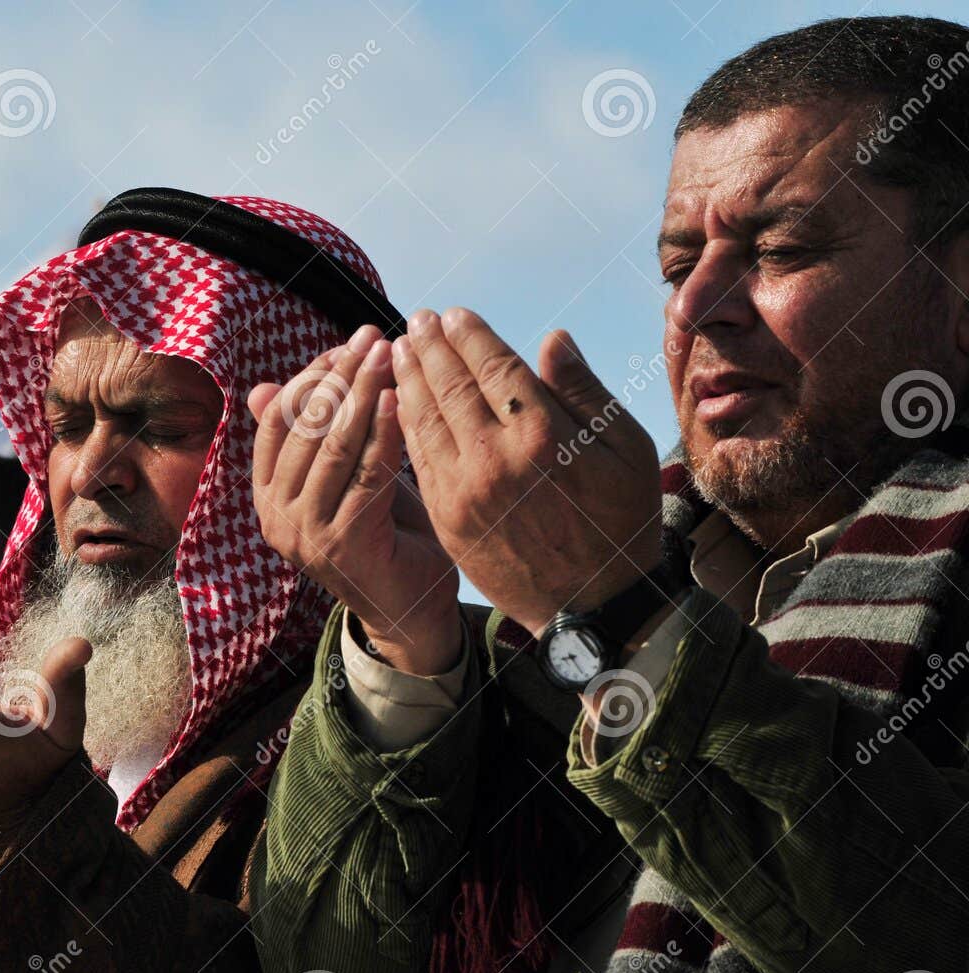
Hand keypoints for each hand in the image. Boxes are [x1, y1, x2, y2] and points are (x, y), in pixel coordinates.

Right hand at [251, 324, 462, 675]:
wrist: (411, 610)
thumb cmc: (384, 535)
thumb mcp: (343, 478)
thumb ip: (314, 437)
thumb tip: (264, 386)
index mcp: (268, 496)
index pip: (277, 420)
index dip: (310, 377)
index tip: (346, 346)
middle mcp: (276, 516)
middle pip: (305, 427)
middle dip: (340, 375)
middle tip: (373, 338)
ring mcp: (305, 533)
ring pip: (332, 446)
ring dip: (362, 394)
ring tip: (389, 357)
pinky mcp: (342, 544)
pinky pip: (364, 473)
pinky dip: (381, 432)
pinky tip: (399, 399)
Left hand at [391, 308, 660, 635]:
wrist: (593, 605)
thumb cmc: (620, 521)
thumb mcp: (626, 449)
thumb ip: (584, 391)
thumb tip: (551, 339)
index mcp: (543, 434)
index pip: (494, 366)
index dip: (470, 336)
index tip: (454, 314)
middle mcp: (496, 458)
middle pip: (452, 386)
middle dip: (431, 347)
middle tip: (417, 320)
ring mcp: (465, 490)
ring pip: (425, 419)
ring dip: (409, 379)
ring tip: (400, 350)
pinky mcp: (447, 517)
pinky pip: (418, 458)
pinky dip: (404, 423)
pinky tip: (400, 401)